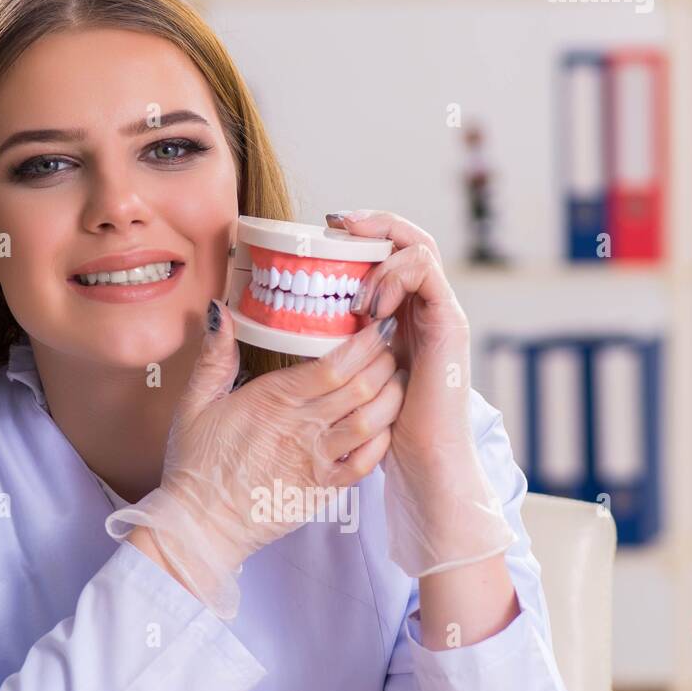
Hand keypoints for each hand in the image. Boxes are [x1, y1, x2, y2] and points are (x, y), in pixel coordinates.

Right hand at [106, 299, 405, 617]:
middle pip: (361, 388)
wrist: (199, 527)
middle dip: (385, 362)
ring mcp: (316, 461)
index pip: (333, 366)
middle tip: (394, 346)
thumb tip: (220, 312)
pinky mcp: (323, 490)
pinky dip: (383, 441)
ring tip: (399, 379)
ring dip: (392, 398)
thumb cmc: (196, 467)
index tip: (379, 326)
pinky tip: (387, 425)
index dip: (365, 344)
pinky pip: (366, 463)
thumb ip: (214, 358)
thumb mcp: (194, 404)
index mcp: (273, 401)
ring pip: (371, 423)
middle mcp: (301, 428)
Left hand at [326, 210, 515, 575]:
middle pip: (405, 240)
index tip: (323, 229)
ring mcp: (439, 314)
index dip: (360, 232)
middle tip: (335, 225)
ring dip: (382, 253)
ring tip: (354, 284)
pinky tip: (370, 305)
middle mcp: (421, 309)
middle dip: (372, 224)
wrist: (420, 466)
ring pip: (419, 248)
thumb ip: (302, 342)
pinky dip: (396, 275)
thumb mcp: (331, 378)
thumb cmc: (376, 431)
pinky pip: (427, 273)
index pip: (385, 254)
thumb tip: (242, 313)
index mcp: (397, 317)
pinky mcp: (449, 324)